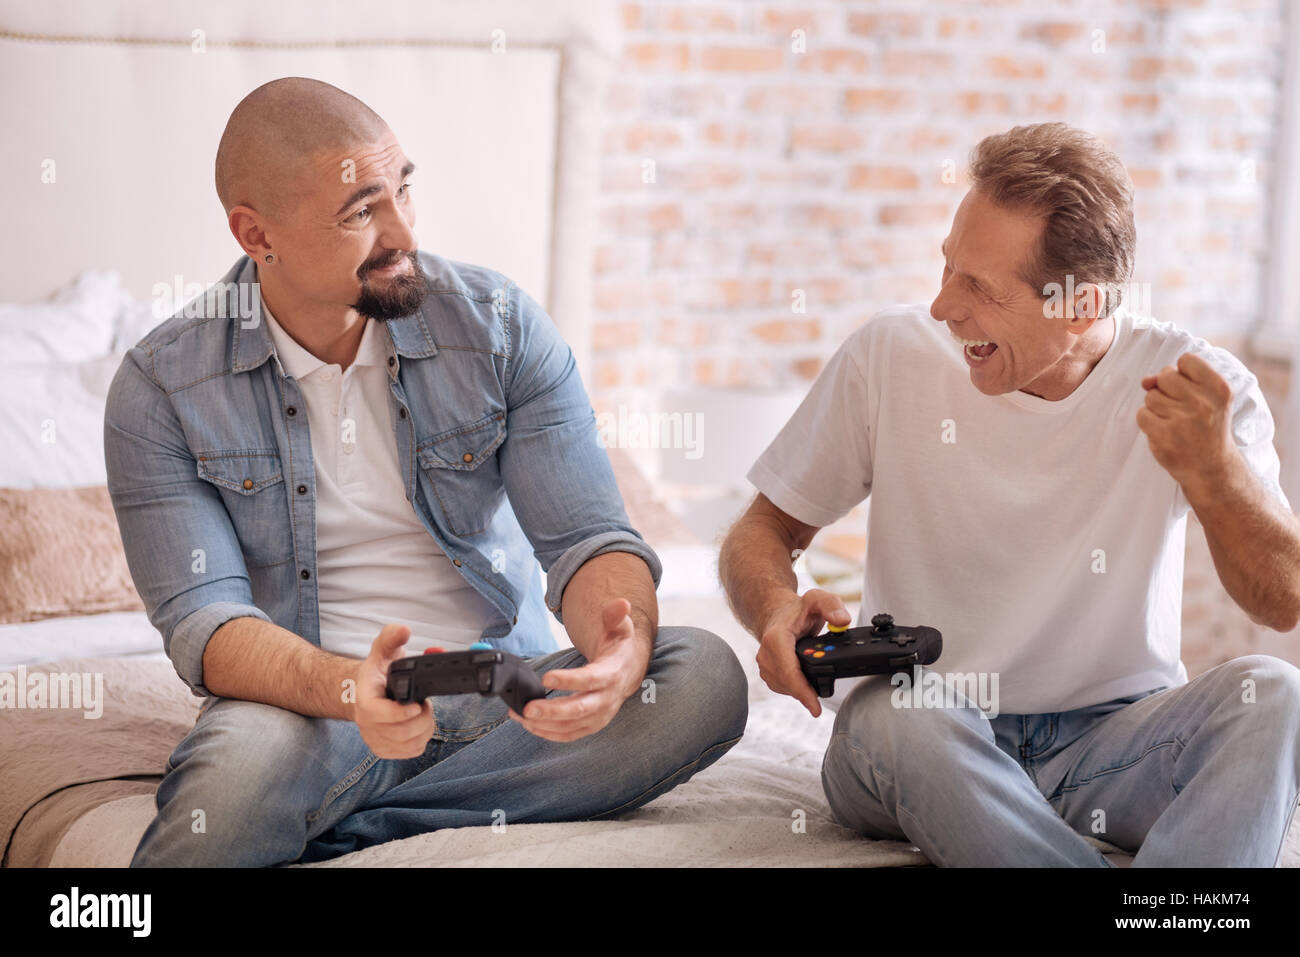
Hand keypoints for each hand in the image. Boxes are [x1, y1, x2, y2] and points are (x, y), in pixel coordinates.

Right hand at [353, 623, 435, 758]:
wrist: (365, 694)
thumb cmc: (377, 673)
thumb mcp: (383, 650)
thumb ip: (391, 637)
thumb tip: (404, 629)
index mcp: (364, 700)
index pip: (378, 714)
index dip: (401, 713)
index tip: (418, 704)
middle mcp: (366, 723)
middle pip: (401, 732)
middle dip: (422, 717)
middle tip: (424, 703)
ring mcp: (375, 739)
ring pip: (410, 744)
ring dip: (424, 728)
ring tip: (421, 711)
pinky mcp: (385, 750)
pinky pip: (412, 752)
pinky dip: (422, 739)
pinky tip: (418, 725)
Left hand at [511, 598, 646, 742]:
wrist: (628, 671)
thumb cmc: (618, 648)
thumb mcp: (620, 628)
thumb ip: (616, 616)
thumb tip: (620, 604)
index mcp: (611, 674)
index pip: (590, 680)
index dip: (569, 681)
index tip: (546, 677)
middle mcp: (606, 699)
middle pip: (579, 709)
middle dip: (552, 711)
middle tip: (527, 708)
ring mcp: (599, 716)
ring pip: (571, 726)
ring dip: (544, 724)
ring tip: (519, 715)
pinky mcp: (590, 725)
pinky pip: (569, 734)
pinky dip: (548, 733)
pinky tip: (529, 726)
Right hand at [756, 589, 850, 717]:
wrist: (777, 612)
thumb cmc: (797, 609)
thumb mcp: (817, 599)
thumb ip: (832, 606)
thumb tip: (842, 621)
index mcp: (776, 638)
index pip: (789, 671)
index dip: (803, 692)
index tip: (815, 708)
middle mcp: (766, 653)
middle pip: (787, 683)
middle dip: (805, 693)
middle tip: (821, 700)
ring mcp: (764, 664)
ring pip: (783, 687)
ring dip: (800, 691)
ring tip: (813, 690)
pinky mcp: (766, 671)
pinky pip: (781, 686)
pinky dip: (794, 688)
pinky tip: (804, 685)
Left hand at [1137, 353, 1236, 493]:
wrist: (1210, 467)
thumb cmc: (1205, 427)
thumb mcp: (1205, 399)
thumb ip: (1177, 379)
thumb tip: (1146, 380)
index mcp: (1219, 389)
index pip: (1186, 360)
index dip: (1181, 372)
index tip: (1190, 390)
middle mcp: (1203, 403)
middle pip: (1165, 376)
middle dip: (1167, 390)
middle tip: (1182, 409)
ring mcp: (1182, 420)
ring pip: (1151, 396)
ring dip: (1157, 407)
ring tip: (1175, 421)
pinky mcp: (1164, 436)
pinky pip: (1142, 414)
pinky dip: (1149, 422)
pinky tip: (1165, 431)